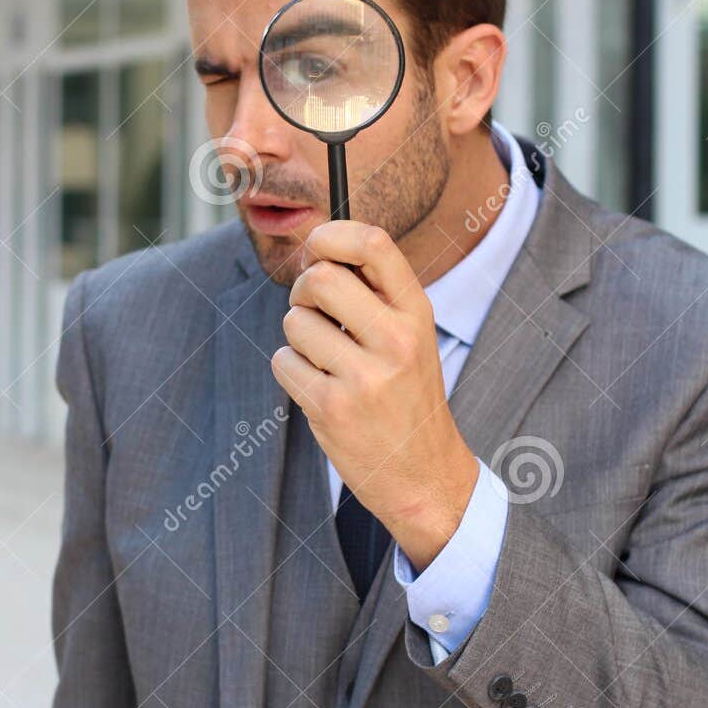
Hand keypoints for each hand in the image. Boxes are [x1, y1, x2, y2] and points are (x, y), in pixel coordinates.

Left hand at [271, 221, 478, 570]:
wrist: (424, 474)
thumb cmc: (406, 397)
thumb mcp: (411, 338)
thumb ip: (374, 295)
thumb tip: (314, 252)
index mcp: (417, 314)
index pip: (374, 244)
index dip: (332, 233)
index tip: (316, 245)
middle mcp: (396, 340)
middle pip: (320, 278)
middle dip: (302, 290)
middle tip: (311, 309)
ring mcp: (364, 376)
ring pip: (295, 321)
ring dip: (297, 337)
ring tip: (325, 360)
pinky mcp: (332, 408)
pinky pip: (284, 362)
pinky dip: (291, 370)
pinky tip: (318, 388)